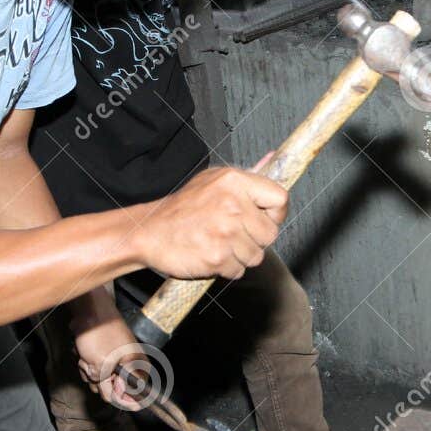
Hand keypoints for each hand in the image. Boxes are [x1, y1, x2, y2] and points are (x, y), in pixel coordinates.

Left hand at [72, 310, 146, 410]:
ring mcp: (115, 362)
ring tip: (88, 356)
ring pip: (99, 381)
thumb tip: (116, 400)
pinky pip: (92, 371)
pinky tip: (84, 352)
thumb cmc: (100, 332)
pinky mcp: (102, 358)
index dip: (122, 398)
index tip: (110, 388)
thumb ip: (109, 387)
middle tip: (95, 365)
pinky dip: (85, 364)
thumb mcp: (103, 365)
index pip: (138, 396)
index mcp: (138, 367)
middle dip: (99, 381)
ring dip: (89, 372)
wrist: (88, 311)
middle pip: (114, 391)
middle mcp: (129, 366)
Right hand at [136, 156, 287, 280]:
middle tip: (233, 235)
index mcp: (234, 181)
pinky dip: (227, 268)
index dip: (275, 213)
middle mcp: (232, 204)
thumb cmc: (183, 208)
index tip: (264, 219)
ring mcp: (225, 232)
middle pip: (270, 233)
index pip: (280, 199)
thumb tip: (273, 159)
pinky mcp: (218, 257)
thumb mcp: (212, 181)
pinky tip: (211, 254)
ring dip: (241, 256)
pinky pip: (239, 270)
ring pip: (257, 255)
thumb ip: (246, 176)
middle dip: (255, 239)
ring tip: (219, 244)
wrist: (150, 232)